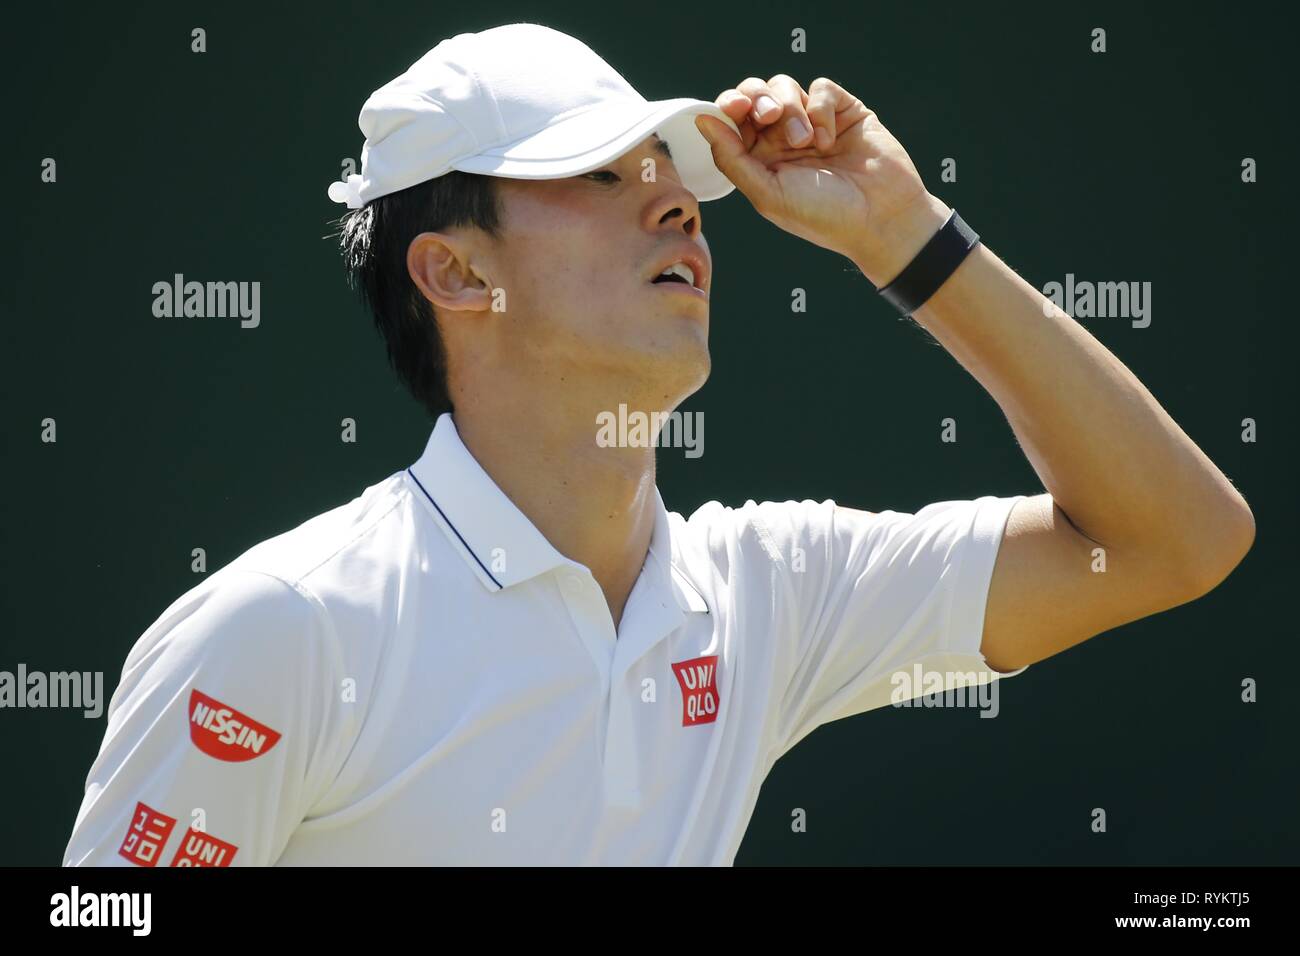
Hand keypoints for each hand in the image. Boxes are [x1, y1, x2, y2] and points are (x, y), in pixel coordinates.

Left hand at [694, 75, 950, 285]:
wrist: (880, 218)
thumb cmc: (822, 216)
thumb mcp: (767, 194)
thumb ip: (731, 158)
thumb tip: (702, 120)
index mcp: (759, 159)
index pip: (732, 119)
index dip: (729, 105)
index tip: (733, 107)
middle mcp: (783, 139)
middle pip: (755, 94)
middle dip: (757, 98)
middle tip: (769, 117)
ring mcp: (813, 122)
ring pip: (785, 86)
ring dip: (790, 108)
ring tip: (805, 141)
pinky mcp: (843, 111)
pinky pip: (821, 88)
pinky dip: (821, 108)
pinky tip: (828, 138)